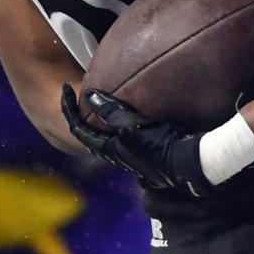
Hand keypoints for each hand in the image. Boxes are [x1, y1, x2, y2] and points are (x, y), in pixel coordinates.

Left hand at [60, 86, 212, 197]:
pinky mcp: (144, 150)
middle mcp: (115, 153)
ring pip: (106, 133)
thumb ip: (111, 111)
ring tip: (102, 97)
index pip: (77, 129)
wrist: (187, 164)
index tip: (65, 89)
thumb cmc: (159, 146)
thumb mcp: (133, 126)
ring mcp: (130, 154)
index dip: (68, 109)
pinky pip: (123, 133)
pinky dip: (118, 119)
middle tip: (79, 94)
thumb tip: (89, 95)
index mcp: (107, 149)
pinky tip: (128, 109)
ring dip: (100, 117)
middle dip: (81, 113)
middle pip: (89, 133)